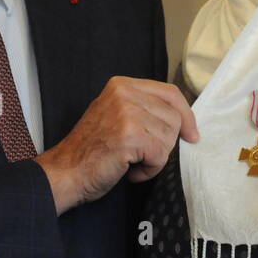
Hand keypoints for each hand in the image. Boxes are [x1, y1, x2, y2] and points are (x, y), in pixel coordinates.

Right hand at [35, 77, 198, 214]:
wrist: (65, 173)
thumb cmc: (92, 151)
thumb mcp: (117, 115)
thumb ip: (144, 108)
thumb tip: (184, 119)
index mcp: (123, 85)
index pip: (170, 93)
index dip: (186, 115)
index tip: (192, 134)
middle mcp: (125, 93)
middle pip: (174, 118)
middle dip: (164, 143)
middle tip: (140, 154)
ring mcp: (127, 113)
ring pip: (169, 138)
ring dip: (155, 158)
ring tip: (131, 162)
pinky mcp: (130, 135)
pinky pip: (160, 156)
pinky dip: (149, 170)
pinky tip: (129, 171)